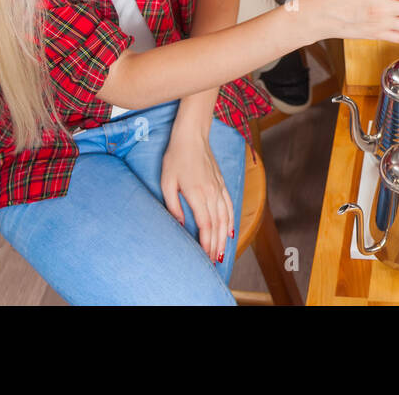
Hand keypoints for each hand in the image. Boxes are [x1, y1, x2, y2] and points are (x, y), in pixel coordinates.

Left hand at [161, 129, 234, 264]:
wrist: (192, 135)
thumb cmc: (176, 157)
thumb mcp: (167, 182)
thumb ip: (173, 206)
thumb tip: (181, 225)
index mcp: (197, 193)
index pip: (206, 225)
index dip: (207, 243)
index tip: (205, 257)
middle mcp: (212, 192)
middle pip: (218, 225)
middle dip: (217, 245)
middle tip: (214, 262)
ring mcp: (219, 188)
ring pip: (225, 217)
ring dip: (225, 237)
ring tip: (222, 252)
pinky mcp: (221, 183)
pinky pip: (229, 205)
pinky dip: (231, 220)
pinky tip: (230, 231)